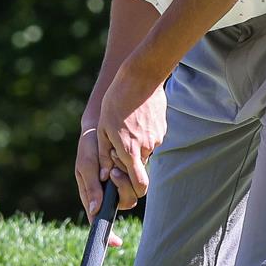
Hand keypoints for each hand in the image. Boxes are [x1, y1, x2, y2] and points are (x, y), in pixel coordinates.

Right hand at [73, 128, 123, 247]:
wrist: (99, 127)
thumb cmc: (88, 147)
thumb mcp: (86, 165)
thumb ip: (91, 187)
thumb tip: (96, 211)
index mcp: (92, 195)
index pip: (99, 220)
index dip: (108, 234)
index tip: (116, 243)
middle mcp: (106, 193)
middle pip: (121, 205)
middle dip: (121, 191)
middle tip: (114, 173)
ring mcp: (118, 184)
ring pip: (131, 195)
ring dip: (126, 182)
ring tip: (117, 163)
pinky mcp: (128, 174)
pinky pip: (136, 181)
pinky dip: (132, 173)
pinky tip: (123, 160)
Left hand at [94, 70, 166, 210]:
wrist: (142, 77)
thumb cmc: (117, 101)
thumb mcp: (103, 128)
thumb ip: (105, 154)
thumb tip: (103, 175)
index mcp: (130, 150)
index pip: (139, 185)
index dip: (130, 188)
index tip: (116, 177)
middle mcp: (146, 148)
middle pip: (138, 167)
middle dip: (126, 161)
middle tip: (114, 144)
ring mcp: (156, 138)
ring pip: (143, 152)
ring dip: (133, 146)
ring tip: (123, 125)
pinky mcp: (162, 129)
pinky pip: (150, 139)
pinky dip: (141, 135)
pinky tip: (133, 118)